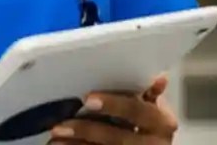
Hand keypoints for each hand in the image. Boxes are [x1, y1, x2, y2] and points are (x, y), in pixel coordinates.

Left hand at [49, 75, 178, 143]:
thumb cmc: (148, 124)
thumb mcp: (151, 109)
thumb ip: (148, 94)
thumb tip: (158, 77)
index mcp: (162, 123)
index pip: (137, 111)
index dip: (114, 104)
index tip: (88, 98)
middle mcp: (155, 143)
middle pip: (118, 137)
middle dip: (87, 130)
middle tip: (59, 126)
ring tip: (54, 140)